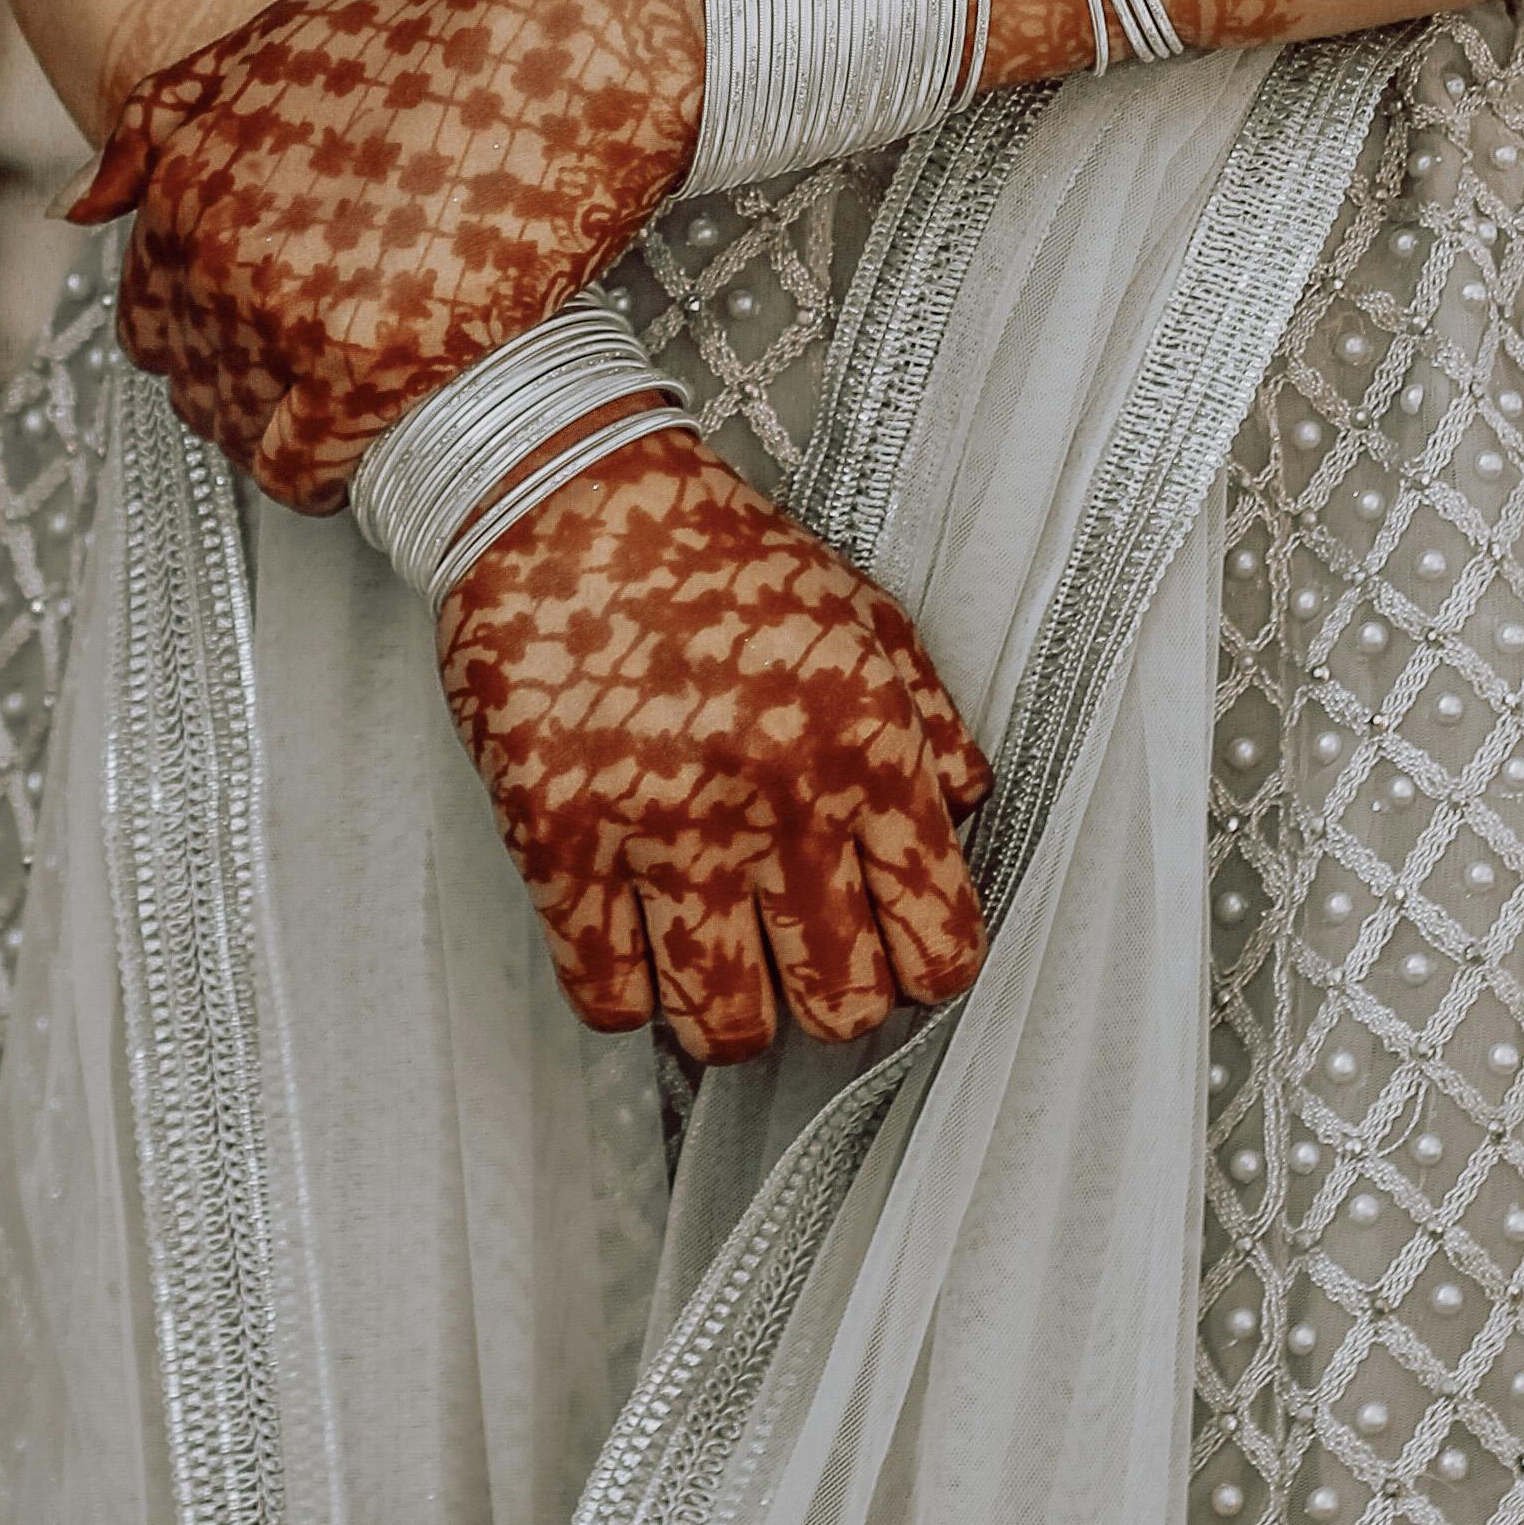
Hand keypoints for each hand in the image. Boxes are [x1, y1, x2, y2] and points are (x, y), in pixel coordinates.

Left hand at [75, 0, 705, 511]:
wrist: (576, 56)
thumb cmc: (440, 37)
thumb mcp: (274, 41)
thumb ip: (165, 121)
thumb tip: (75, 211)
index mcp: (184, 179)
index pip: (153, 316)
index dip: (213, 335)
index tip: (274, 334)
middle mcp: (213, 250)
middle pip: (193, 381)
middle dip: (246, 387)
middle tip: (321, 378)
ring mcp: (286, 312)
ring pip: (241, 431)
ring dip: (284, 432)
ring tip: (351, 411)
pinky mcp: (370, 364)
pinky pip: (301, 469)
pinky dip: (324, 476)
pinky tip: (369, 449)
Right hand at [437, 432, 992, 1063]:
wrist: (565, 497)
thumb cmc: (715, 556)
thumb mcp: (863, 615)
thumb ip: (931, 727)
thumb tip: (966, 822)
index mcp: (866, 744)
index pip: (939, 942)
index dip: (923, 969)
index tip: (894, 954)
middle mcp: (777, 798)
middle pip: (840, 1007)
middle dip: (830, 997)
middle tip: (801, 956)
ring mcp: (662, 827)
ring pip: (726, 1027)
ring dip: (730, 1012)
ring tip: (718, 961)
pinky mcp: (557, 841)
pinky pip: (609, 998)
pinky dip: (628, 994)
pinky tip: (635, 945)